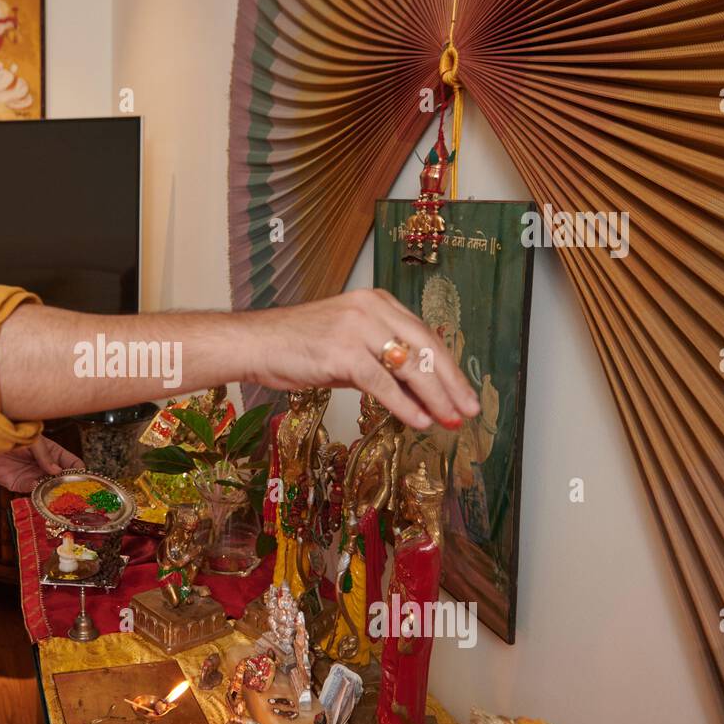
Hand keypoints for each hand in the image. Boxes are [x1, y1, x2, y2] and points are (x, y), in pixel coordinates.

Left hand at [0, 436, 82, 492]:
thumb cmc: (13, 433)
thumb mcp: (34, 440)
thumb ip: (45, 455)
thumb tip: (57, 471)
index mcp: (54, 453)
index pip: (73, 464)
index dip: (80, 472)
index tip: (84, 480)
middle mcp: (46, 466)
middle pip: (64, 480)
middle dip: (70, 487)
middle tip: (75, 494)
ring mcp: (35, 476)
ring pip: (50, 489)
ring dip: (55, 493)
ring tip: (61, 497)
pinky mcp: (21, 485)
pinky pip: (34, 493)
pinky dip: (39, 495)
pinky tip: (42, 493)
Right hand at [246, 288, 480, 430]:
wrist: (255, 343)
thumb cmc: (295, 346)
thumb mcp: (346, 347)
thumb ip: (380, 362)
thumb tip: (416, 394)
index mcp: (376, 302)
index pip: (425, 335)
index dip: (448, 367)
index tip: (462, 393)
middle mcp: (371, 309)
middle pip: (425, 348)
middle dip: (451, 383)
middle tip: (468, 410)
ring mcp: (357, 328)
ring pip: (409, 365)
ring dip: (434, 397)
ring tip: (449, 420)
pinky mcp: (342, 351)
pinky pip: (383, 382)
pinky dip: (404, 404)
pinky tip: (419, 420)